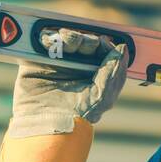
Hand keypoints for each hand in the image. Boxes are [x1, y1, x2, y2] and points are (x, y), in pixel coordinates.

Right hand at [8, 29, 130, 139]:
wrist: (47, 124)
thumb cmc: (78, 114)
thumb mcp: (103, 95)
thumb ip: (114, 71)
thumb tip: (123, 48)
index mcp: (94, 75)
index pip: (102, 51)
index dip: (103, 43)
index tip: (101, 41)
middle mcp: (76, 68)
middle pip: (84, 43)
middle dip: (84, 39)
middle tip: (79, 43)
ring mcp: (57, 64)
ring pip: (65, 40)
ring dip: (68, 36)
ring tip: (65, 40)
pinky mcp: (37, 63)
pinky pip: (44, 44)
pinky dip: (47, 37)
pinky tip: (50, 41)